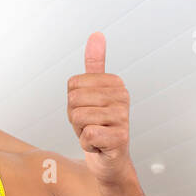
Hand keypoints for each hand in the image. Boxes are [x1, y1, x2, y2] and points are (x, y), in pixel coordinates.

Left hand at [67, 32, 132, 184]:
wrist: (110, 161)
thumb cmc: (99, 126)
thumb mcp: (92, 93)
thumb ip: (95, 64)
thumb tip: (97, 34)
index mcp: (115, 83)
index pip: (72, 85)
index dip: (73, 103)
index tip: (88, 112)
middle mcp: (123, 97)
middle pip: (74, 100)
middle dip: (75, 118)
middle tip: (90, 126)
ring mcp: (123, 118)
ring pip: (79, 117)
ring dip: (81, 132)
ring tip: (95, 135)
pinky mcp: (120, 138)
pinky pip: (87, 135)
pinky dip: (87, 145)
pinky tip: (99, 146)